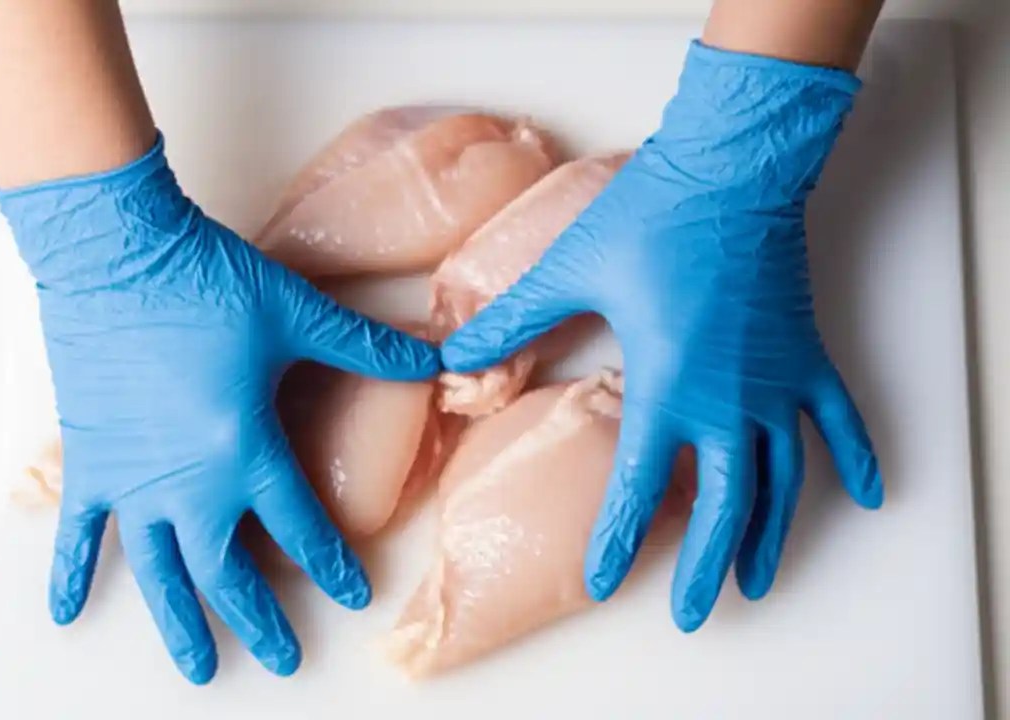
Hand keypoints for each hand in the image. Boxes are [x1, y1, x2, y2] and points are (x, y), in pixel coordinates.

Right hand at [0, 138, 438, 681]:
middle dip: (261, 623)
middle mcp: (189, 485)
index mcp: (245, 451)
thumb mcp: (296, 314)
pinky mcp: (89, 464)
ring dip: (181, 626)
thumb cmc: (201, 281)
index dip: (332, 566)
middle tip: (282, 657)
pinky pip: (77, 536)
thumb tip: (430, 357)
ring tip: (198, 667)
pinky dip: (71, 577)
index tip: (351, 593)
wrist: (118, 255)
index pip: (303, 530)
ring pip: (160, 576)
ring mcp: (133, 482)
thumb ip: (365, 348)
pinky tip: (69, 615)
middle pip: (231, 575)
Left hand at [441, 42, 880, 630]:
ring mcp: (775, 382)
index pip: (639, 486)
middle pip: (725, 507)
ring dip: (771, 534)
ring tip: (760, 580)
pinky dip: (857, 458)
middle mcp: (727, 400)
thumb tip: (452, 355)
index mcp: (666, 386)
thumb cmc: (651, 214)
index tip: (605, 581)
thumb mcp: (568, 271)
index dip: (620, 539)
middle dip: (707, 567)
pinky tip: (868, 494)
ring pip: (782, 481)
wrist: (730, 166)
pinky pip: (841, 420)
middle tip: (695, 615)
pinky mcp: (806, 354)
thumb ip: (512, 320)